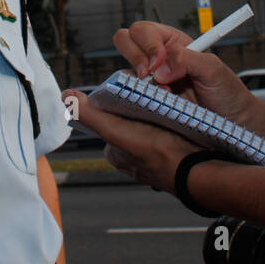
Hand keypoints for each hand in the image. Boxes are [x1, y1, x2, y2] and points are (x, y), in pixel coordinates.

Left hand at [61, 88, 201, 192]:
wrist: (198, 169)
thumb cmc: (158, 153)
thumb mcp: (118, 131)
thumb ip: (92, 116)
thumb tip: (66, 97)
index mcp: (116, 153)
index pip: (110, 119)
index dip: (119, 103)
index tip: (133, 94)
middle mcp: (132, 160)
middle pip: (130, 121)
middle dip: (139, 108)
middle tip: (153, 97)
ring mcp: (153, 160)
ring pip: (149, 126)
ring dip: (157, 115)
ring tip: (166, 106)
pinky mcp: (173, 156)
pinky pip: (167, 134)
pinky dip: (171, 125)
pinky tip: (177, 119)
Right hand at [112, 20, 262, 132]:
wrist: (233, 123)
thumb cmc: (228, 93)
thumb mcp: (213, 69)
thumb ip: (187, 59)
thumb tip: (160, 68)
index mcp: (173, 43)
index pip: (145, 30)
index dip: (148, 43)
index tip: (160, 60)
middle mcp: (158, 59)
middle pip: (126, 40)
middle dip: (135, 55)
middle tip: (150, 74)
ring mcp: (150, 81)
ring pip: (124, 69)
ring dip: (139, 81)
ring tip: (164, 94)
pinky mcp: (147, 101)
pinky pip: (129, 94)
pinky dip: (139, 98)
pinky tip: (159, 104)